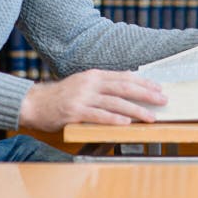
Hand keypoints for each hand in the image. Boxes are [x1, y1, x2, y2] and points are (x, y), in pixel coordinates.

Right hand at [18, 69, 167, 131]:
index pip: (124, 76)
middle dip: (146, 94)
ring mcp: (82, 97)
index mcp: (94, 74)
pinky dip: (113, 119)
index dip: (143, 82)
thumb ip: (103, 85)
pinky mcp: (74, 111)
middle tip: (163, 100)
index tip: (159, 87)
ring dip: (135, 110)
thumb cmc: (61, 96)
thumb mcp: (84, 84)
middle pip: (124, 87)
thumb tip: (127, 87)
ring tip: (150, 116)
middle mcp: (90, 83)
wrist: (35, 103)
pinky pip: (98, 115)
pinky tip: (125, 123)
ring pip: (115, 102)